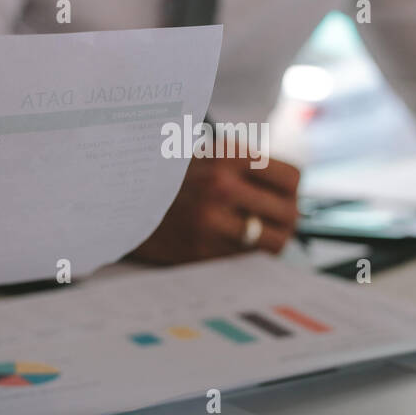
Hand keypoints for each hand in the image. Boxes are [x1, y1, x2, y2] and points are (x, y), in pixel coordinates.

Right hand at [130, 155, 300, 264]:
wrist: (123, 199)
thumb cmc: (174, 177)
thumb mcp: (209, 154)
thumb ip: (249, 166)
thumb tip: (292, 190)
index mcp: (227, 155)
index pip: (291, 179)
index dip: (291, 190)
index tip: (282, 195)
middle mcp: (221, 186)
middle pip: (289, 213)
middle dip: (287, 219)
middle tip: (278, 220)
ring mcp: (211, 222)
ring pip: (273, 242)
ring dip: (272, 241)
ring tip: (260, 234)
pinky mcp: (201, 251)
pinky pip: (246, 259)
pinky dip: (247, 255)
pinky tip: (234, 244)